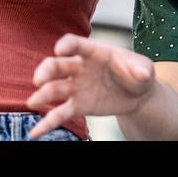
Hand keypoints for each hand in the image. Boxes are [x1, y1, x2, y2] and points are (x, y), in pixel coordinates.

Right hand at [27, 34, 155, 137]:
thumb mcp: (144, 68)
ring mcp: (76, 87)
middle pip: (57, 65)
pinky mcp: (78, 106)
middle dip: (46, 70)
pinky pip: (59, 114)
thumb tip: (141, 73)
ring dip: (42, 94)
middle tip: (39, 79)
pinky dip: (47, 123)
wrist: (138, 95)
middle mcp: (80, 68)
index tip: (60, 50)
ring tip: (33, 102)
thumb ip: (141, 69)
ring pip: (54, 89)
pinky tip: (35, 132)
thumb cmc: (138, 74)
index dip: (67, 45)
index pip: (76, 44)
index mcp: (95, 53)